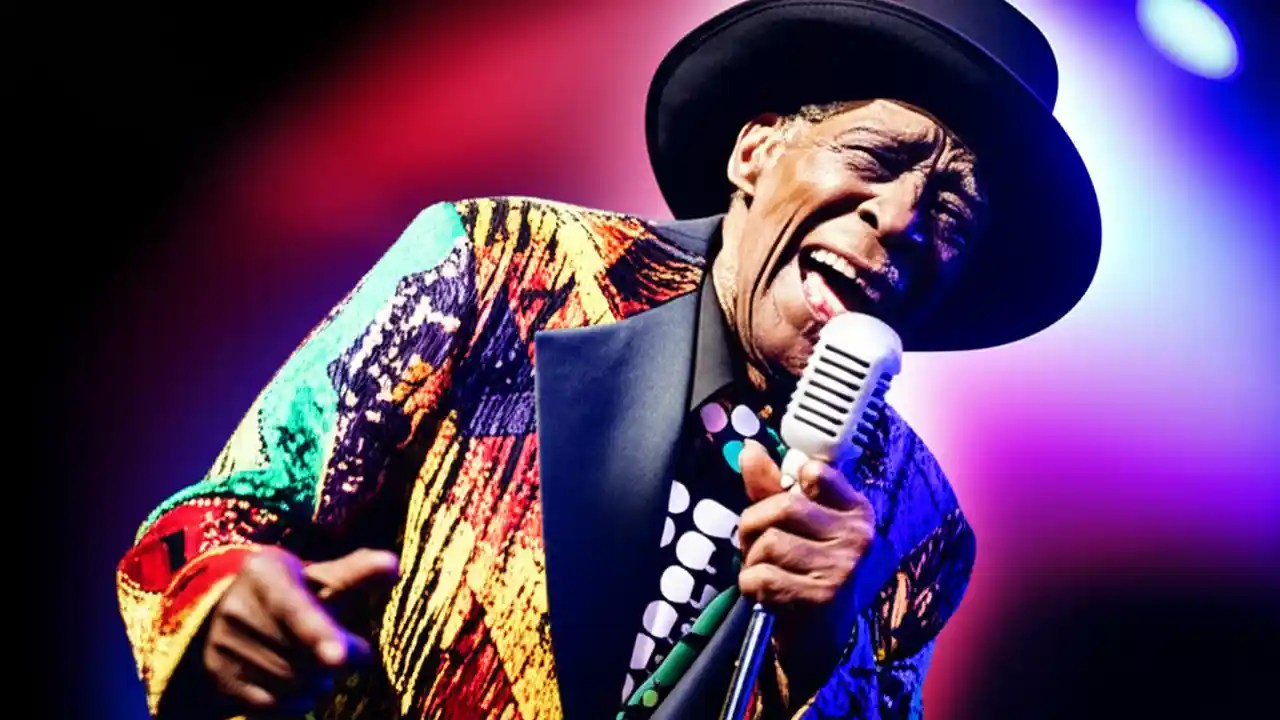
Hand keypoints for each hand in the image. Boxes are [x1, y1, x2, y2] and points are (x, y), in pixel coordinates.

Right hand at [199, 547, 398, 714]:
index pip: (296, 610)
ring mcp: (224, 646)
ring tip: (316, 662)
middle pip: (300, 655)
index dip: (319, 634)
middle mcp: (237, 609)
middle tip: (346, 651)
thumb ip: (356, 573)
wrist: (228, 609)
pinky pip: (271, 706)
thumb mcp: (320, 575)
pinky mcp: (220, 678)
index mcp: (264, 575)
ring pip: (289, 684)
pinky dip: (296, 701)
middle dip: (333, 658)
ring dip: (317, 682)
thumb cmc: (292, 591)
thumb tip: (393, 566)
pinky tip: (299, 684)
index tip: (340, 658)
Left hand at [736, 440, 874, 693]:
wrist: (820, 640)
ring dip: (752, 560)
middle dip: (755, 526)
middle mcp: (856, 537)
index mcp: (855, 511)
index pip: (815, 471)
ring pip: (768, 543)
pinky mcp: (819, 598)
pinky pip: (761, 576)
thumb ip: (771, 486)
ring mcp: (841, 568)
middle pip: (782, 506)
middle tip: (759, 547)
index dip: (784, 488)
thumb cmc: (805, 572)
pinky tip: (768, 594)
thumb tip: (749, 449)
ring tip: (768, 572)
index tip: (785, 512)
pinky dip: (752, 585)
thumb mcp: (794, 524)